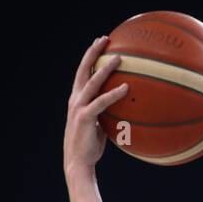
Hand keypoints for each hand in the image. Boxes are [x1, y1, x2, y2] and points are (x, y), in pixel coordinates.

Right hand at [64, 36, 127, 177]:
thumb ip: (106, 115)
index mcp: (77, 100)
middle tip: (104, 39)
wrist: (79, 163)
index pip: (83, 73)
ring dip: (105, 68)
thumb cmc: (90, 147)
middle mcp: (75, 100)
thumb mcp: (98, 126)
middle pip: (83, 70)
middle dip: (93, 52)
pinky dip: (114, 94)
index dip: (90, 57)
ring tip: (119, 58)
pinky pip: (102, 102)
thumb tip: (124, 110)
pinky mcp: (85, 118)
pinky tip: (126, 88)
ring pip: (92, 82)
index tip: (99, 44)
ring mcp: (79, 107)